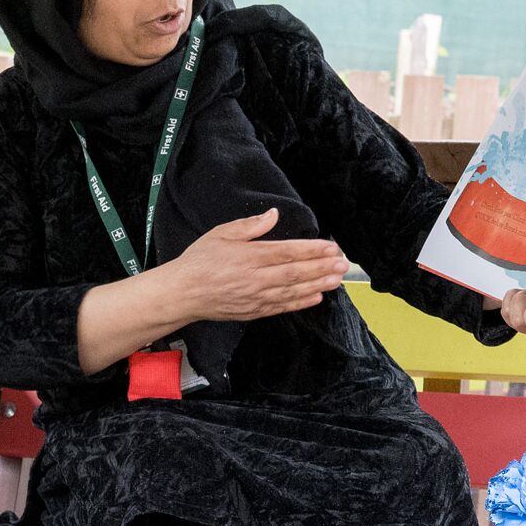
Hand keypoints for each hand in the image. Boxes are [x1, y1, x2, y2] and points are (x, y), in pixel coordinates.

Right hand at [151, 210, 348, 325]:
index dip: (312, 250)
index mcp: (249, 256)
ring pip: (294, 290)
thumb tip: (273, 214)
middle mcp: (256, 278)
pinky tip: (316, 297)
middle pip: (296, 272)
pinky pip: (282, 306)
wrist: (182, 294)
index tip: (331, 247)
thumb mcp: (221, 234)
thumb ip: (249, 226)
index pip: (288, 252)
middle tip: (343, 263)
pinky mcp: (254, 311)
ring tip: (337, 279)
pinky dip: (301, 302)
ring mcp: (256, 297)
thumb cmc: (199, 261)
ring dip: (318, 284)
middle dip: (323, 267)